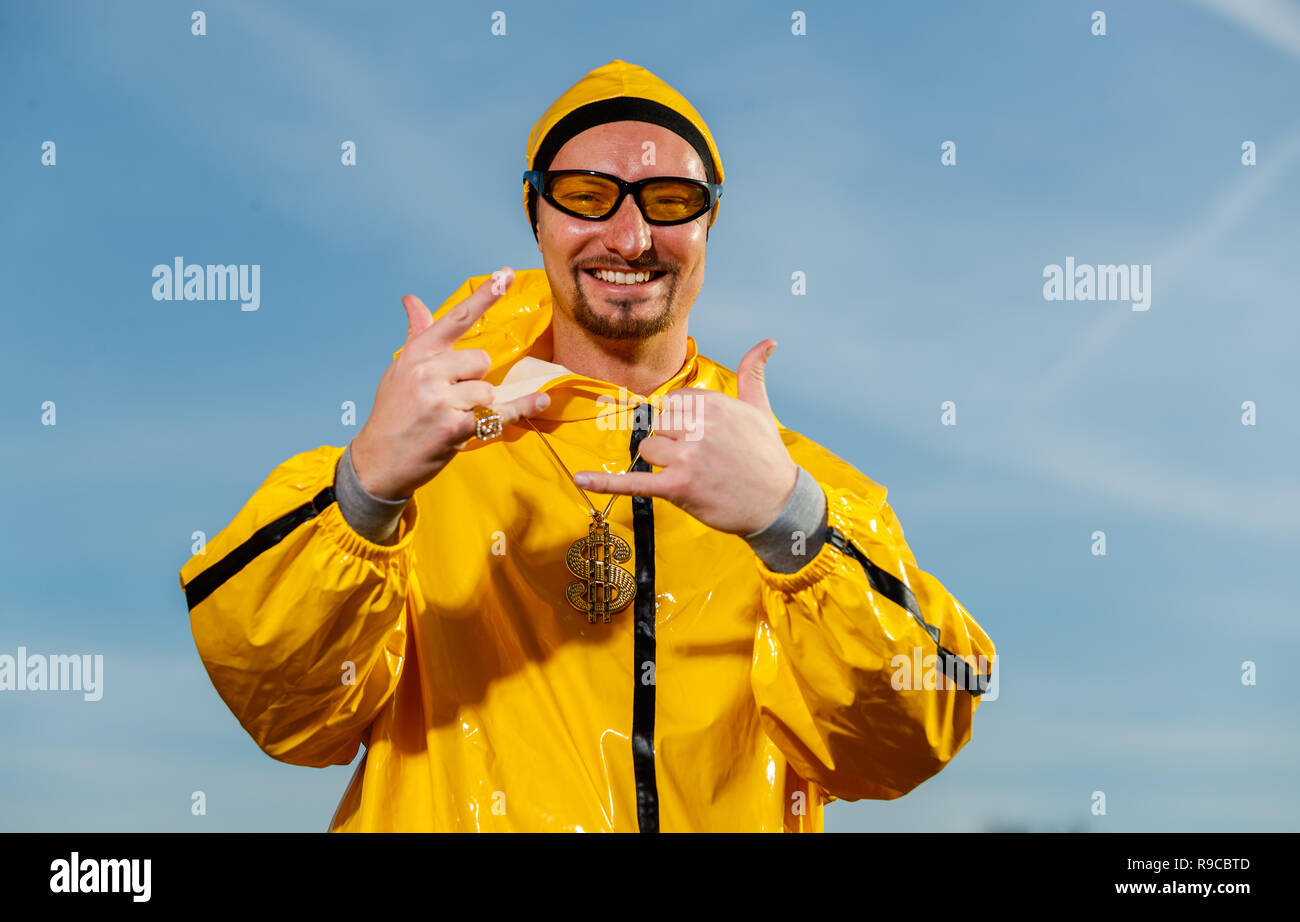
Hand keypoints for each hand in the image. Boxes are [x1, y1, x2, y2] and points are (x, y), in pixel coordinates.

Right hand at [350, 267, 550, 500]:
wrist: (377, 460)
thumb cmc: (393, 413)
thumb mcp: (399, 369)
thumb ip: (417, 335)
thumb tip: (411, 299)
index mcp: (417, 354)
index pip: (456, 317)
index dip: (484, 296)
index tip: (504, 274)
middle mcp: (428, 372)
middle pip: (481, 360)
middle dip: (475, 379)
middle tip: (452, 398)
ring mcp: (440, 400)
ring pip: (488, 390)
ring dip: (479, 406)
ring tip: (452, 417)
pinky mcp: (454, 427)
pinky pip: (497, 414)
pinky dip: (518, 411)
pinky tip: (539, 401)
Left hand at [574, 340, 797, 535]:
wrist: (779, 503)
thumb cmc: (768, 457)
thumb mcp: (761, 410)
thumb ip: (753, 373)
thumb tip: (768, 341)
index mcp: (711, 403)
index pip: (671, 402)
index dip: (680, 421)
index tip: (700, 436)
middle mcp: (697, 426)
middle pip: (656, 424)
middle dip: (670, 441)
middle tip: (699, 458)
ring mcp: (687, 457)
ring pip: (647, 449)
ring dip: (661, 463)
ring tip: (693, 474)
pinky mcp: (678, 487)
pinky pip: (635, 482)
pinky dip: (606, 482)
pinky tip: (581, 479)